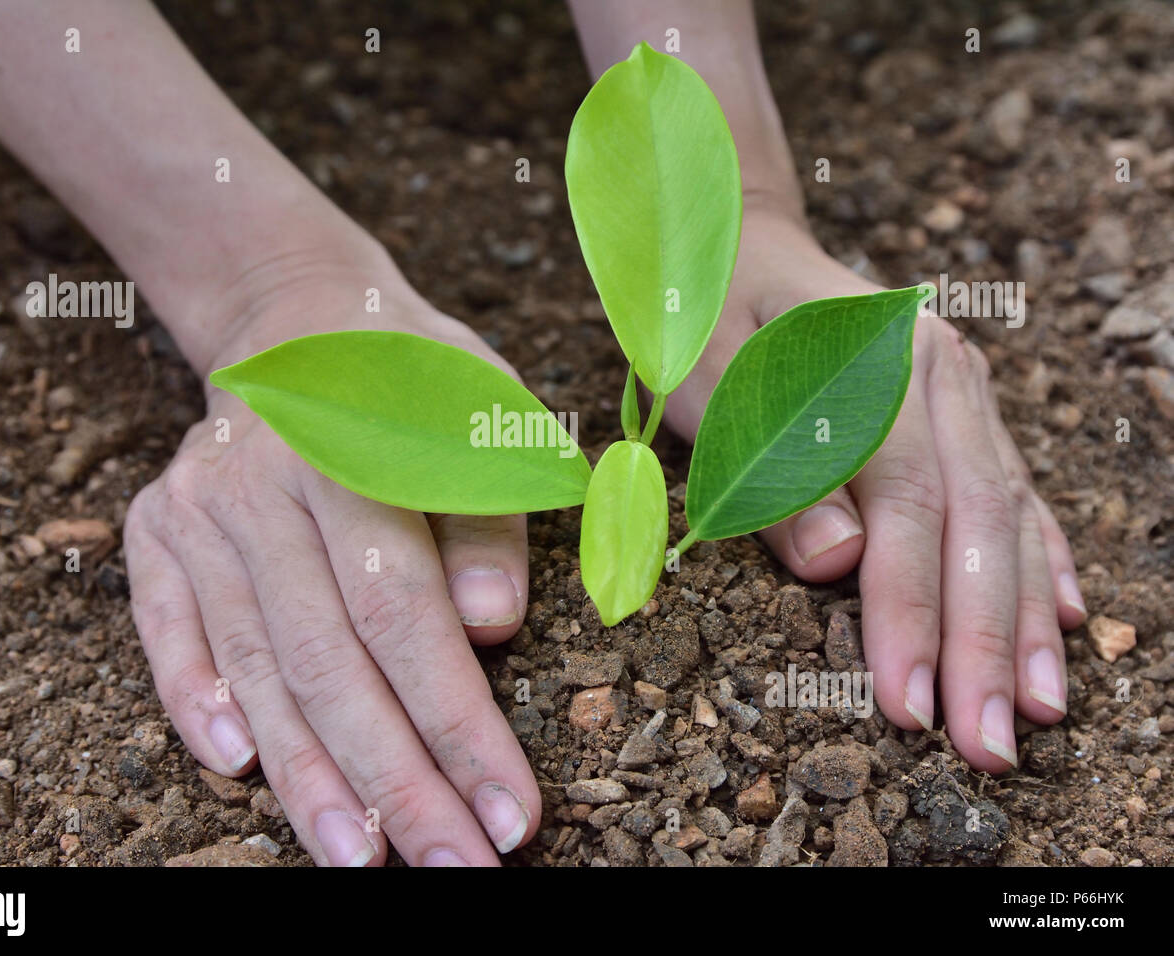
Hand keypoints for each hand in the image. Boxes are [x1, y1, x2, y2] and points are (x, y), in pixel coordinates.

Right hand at [123, 241, 540, 864]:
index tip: (507, 810)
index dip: (458, 721)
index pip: (407, 612)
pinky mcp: (155, 529)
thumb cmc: (412, 375)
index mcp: (353, 447)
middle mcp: (259, 482)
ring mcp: (197, 508)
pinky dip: (194, 700)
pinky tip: (235, 773)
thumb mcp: (480, 407)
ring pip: (255, 663)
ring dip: (306, 774)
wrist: (297, 317)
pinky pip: (166, 628)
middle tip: (452, 866)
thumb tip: (491, 622)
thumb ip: (488, 510)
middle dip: (395, 779)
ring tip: (359, 861)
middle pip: (329, 659)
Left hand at [664, 207, 1086, 771]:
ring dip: (1028, 617)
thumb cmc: (706, 319)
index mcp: (880, 363)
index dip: (912, 612)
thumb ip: (771, 469)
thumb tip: (841, 567)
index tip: (910, 703)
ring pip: (1010, 514)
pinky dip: (1042, 557)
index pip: (908, 509)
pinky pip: (1016, 490)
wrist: (737, 245)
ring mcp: (965, 389)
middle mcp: (942, 374)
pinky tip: (1066, 617)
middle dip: (984, 641)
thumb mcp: (708, 387)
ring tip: (1043, 706)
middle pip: (976, 523)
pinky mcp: (965, 410)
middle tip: (989, 742)